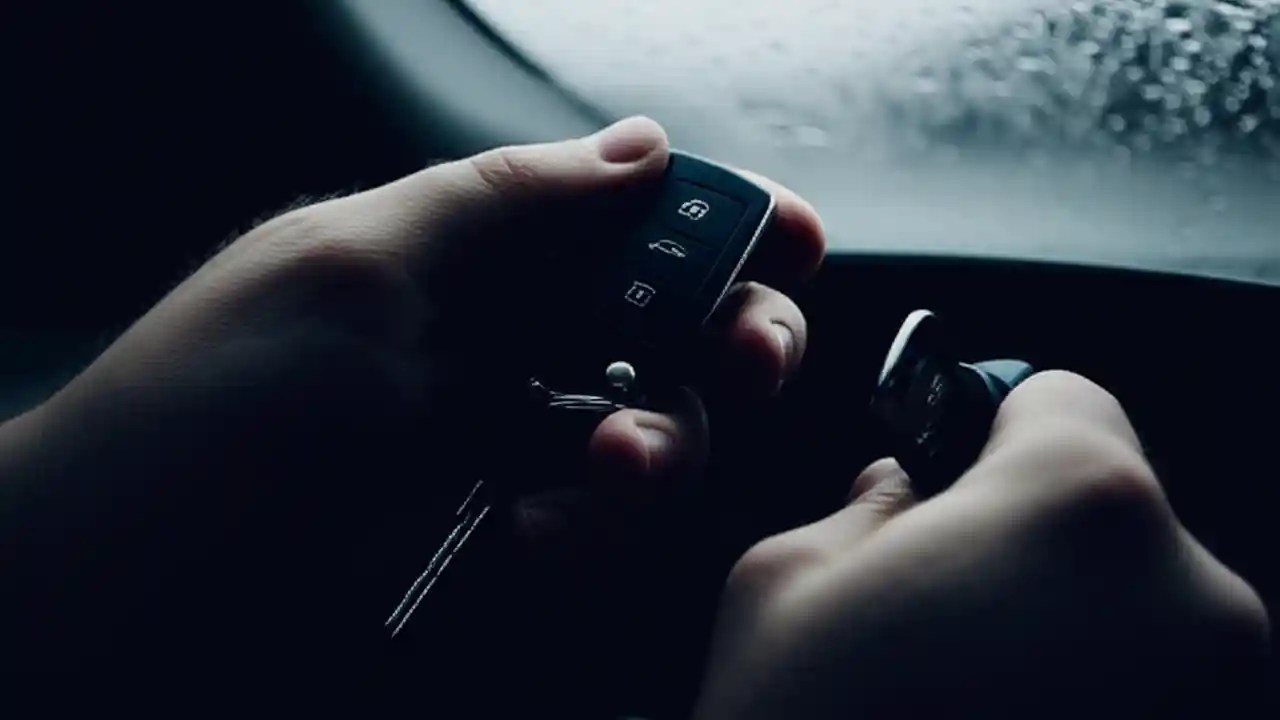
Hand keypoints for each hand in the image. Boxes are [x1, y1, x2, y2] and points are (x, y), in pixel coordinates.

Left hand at [1, 118, 824, 681]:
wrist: (117, 592)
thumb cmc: (208, 411)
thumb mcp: (353, 268)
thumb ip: (505, 201)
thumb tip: (643, 146)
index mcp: (465, 248)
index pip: (623, 211)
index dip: (716, 216)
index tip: (790, 241)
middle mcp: (499, 336)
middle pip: (673, 318)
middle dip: (734, 332)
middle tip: (744, 360)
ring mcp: (505, 440)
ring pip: (659, 426)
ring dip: (665, 443)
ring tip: (613, 469)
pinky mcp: (503, 530)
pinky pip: (603, 524)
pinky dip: (595, 529)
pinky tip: (535, 536)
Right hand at [694, 371, 1268, 718]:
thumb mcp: (781, 587)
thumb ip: (862, 509)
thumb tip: (904, 497)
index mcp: (1081, 506)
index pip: (1066, 399)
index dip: (993, 432)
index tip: (957, 481)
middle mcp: (1199, 601)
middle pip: (1112, 517)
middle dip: (1030, 550)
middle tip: (939, 626)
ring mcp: (1230, 706)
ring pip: (1143, 624)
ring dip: (1071, 646)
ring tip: (974, 711)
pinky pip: (1161, 703)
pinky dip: (1101, 713)